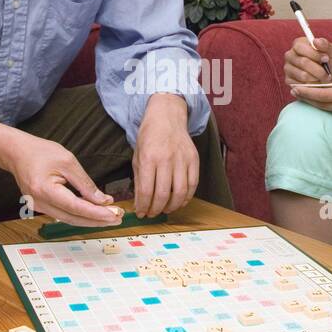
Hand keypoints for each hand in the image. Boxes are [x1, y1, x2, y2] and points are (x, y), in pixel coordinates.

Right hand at [9, 134, 121, 226]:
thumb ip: (85, 183)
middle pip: (74, 218)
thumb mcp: (67, 161)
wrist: (16, 152)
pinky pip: (64, 214)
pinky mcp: (41, 207)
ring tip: (111, 216)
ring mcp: (39, 207)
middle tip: (118, 217)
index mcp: (44, 190)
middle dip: (97, 220)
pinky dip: (80, 215)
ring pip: (69, 219)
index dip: (97, 213)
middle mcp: (39, 203)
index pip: (76, 207)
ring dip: (91, 220)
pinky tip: (94, 213)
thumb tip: (102, 200)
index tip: (114, 214)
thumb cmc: (40, 152)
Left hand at [133, 93, 197, 217]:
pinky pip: (193, 185)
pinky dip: (186, 198)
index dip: (143, 206)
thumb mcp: (137, 156)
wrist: (167, 117)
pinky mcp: (194, 160)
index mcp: (149, 158)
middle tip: (151, 214)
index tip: (141, 213)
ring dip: (171, 206)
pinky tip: (179, 202)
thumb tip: (139, 203)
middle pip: (162, 194)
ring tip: (165, 210)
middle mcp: (166, 159)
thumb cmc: (149, 137)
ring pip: (179, 192)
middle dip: (155, 209)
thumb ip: (138, 179)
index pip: (146, 190)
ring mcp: (182, 159)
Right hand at [284, 36, 331, 84]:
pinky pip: (299, 84)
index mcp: (299, 44)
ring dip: (317, 78)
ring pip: (302, 74)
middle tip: (328, 73)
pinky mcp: (288, 80)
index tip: (326, 59)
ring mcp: (288, 68)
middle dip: (318, 69)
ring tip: (324, 78)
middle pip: (302, 62)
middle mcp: (290, 55)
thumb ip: (325, 45)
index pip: (300, 47)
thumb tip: (315, 41)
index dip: (314, 53)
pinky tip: (315, 83)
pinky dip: (311, 85)